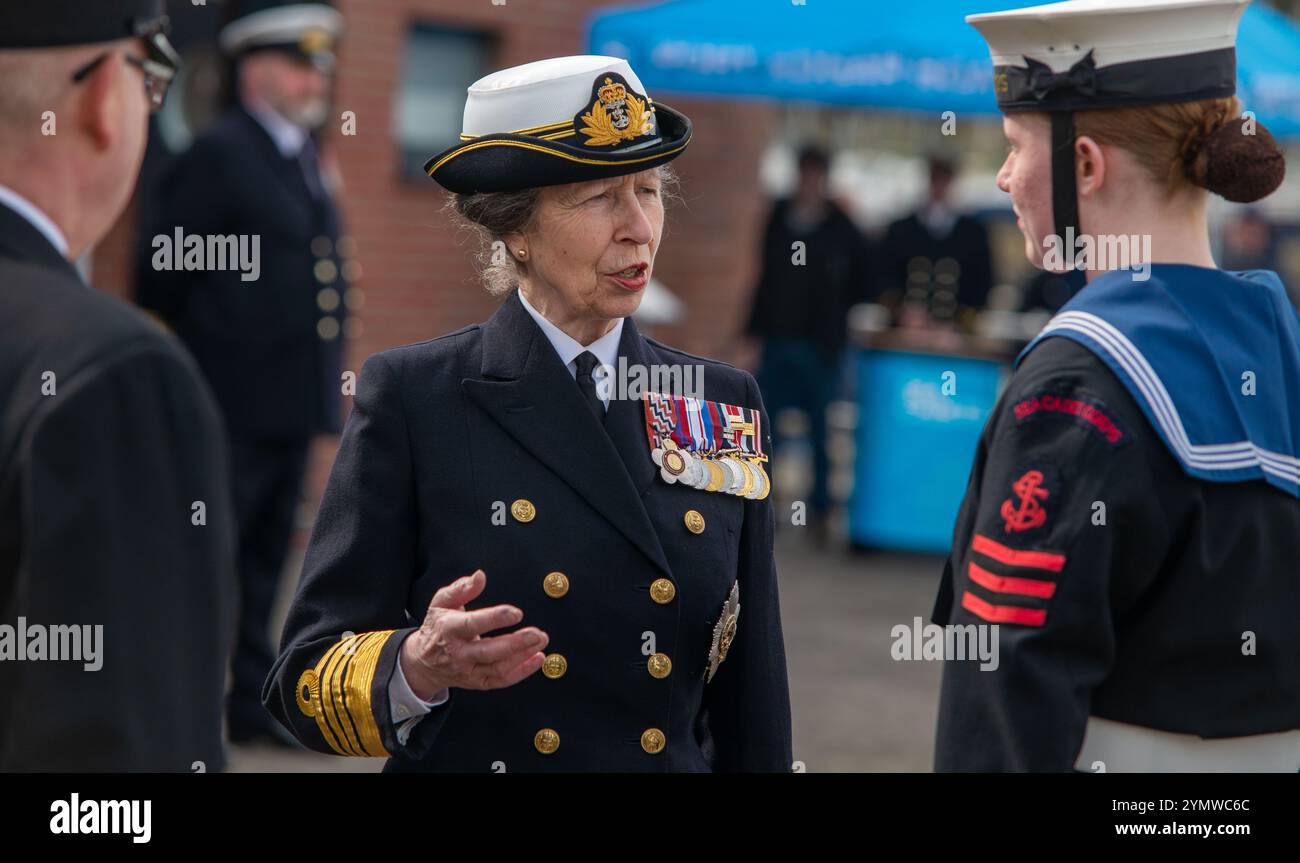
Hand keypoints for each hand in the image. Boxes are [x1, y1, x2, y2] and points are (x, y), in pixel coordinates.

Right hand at [399, 569, 546, 699]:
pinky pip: (501, 680)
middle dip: (516, 643)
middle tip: (537, 633)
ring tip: (541, 641)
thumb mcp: (442, 603)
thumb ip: (461, 588)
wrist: (423, 663)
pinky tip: (537, 659)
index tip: (516, 613)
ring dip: (523, 656)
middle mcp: (458, 653)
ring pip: (498, 668)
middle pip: (489, 651)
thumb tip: (480, 576)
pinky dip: (522, 672)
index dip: (495, 618)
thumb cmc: (437, 627)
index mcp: (449, 629)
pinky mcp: (477, 682)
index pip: (473, 624)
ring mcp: (468, 670)